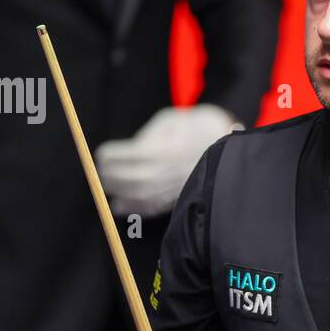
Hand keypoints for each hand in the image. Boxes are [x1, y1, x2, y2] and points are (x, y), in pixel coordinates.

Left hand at [94, 103, 241, 217]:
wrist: (227, 144)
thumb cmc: (197, 127)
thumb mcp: (169, 121)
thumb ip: (146, 137)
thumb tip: (128, 152)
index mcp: (160, 151)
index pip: (123, 158)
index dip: (109, 155)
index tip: (102, 153)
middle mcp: (164, 172)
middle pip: (126, 179)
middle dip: (109, 175)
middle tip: (101, 170)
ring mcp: (171, 188)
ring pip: (136, 196)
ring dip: (118, 192)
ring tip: (107, 186)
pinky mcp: (178, 198)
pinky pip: (151, 208)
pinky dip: (133, 209)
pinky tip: (120, 206)